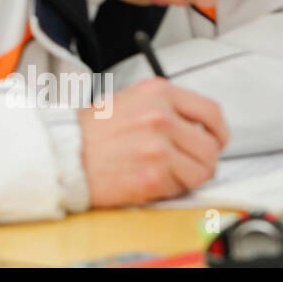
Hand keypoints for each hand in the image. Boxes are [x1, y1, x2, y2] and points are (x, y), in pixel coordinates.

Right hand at [78, 77, 229, 206]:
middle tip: (186, 164)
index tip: (216, 141)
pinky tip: (150, 180)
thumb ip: (165, 108)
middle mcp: (160, 116)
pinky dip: (171, 189)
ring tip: (165, 173)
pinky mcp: (153, 176)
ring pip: (202, 171)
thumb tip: (198, 127)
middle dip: (203, 160)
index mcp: (157, 93)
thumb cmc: (92, 130)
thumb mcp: (130, 101)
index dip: (219, 132)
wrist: (64, 152)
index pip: (211, 112)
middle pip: (210, 146)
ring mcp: (158, 147)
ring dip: (189, 177)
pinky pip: (182, 188)